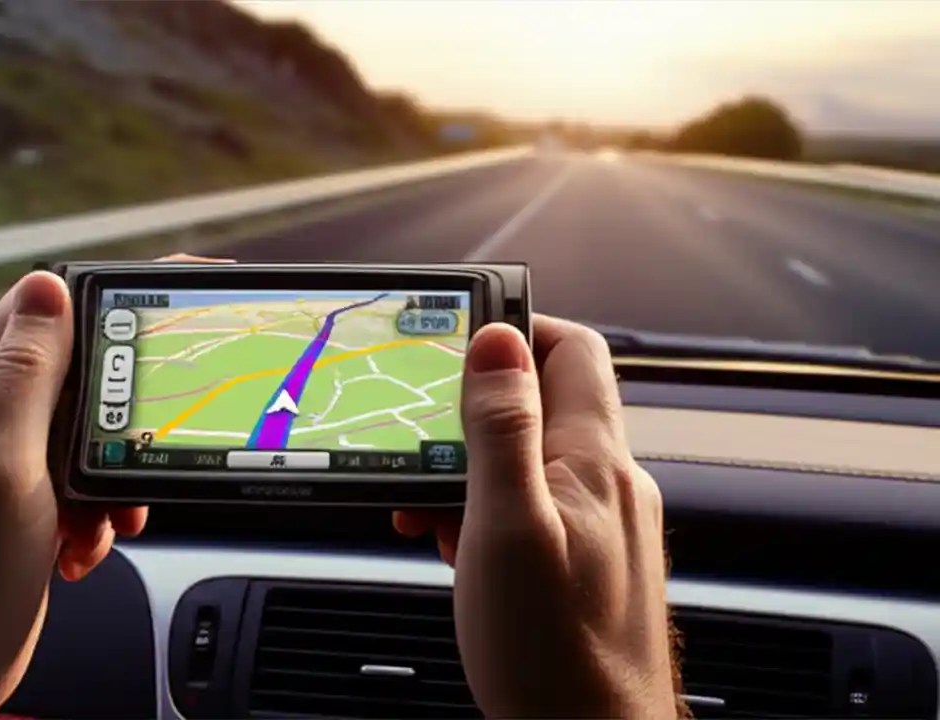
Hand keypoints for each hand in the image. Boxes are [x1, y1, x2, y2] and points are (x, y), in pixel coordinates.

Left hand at [0, 254, 228, 717]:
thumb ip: (26, 375)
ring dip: (114, 477)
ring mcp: (10, 470)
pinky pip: (87, 492)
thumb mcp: (1, 460)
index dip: (96, 294)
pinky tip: (84, 545)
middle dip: (120, 413)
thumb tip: (46, 286)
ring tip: (106, 513)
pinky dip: (102, 517)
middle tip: (144, 438)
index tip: (157, 292)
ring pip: (91, 441)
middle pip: (77, 379)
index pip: (36, 312)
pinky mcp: (31, 512)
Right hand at [395, 317, 677, 717]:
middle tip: (423, 451)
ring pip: (532, 463)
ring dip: (472, 475)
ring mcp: (604, 526)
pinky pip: (537, 511)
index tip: (455, 348)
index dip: (514, 332)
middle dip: (473, 418)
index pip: (572, 349)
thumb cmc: (552, 654)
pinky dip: (490, 516)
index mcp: (595, 461)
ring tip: (431, 515)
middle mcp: (610, 484)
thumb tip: (497, 341)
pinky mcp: (591, 564)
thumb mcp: (505, 527)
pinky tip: (461, 550)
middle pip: (542, 405)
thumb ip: (502, 429)